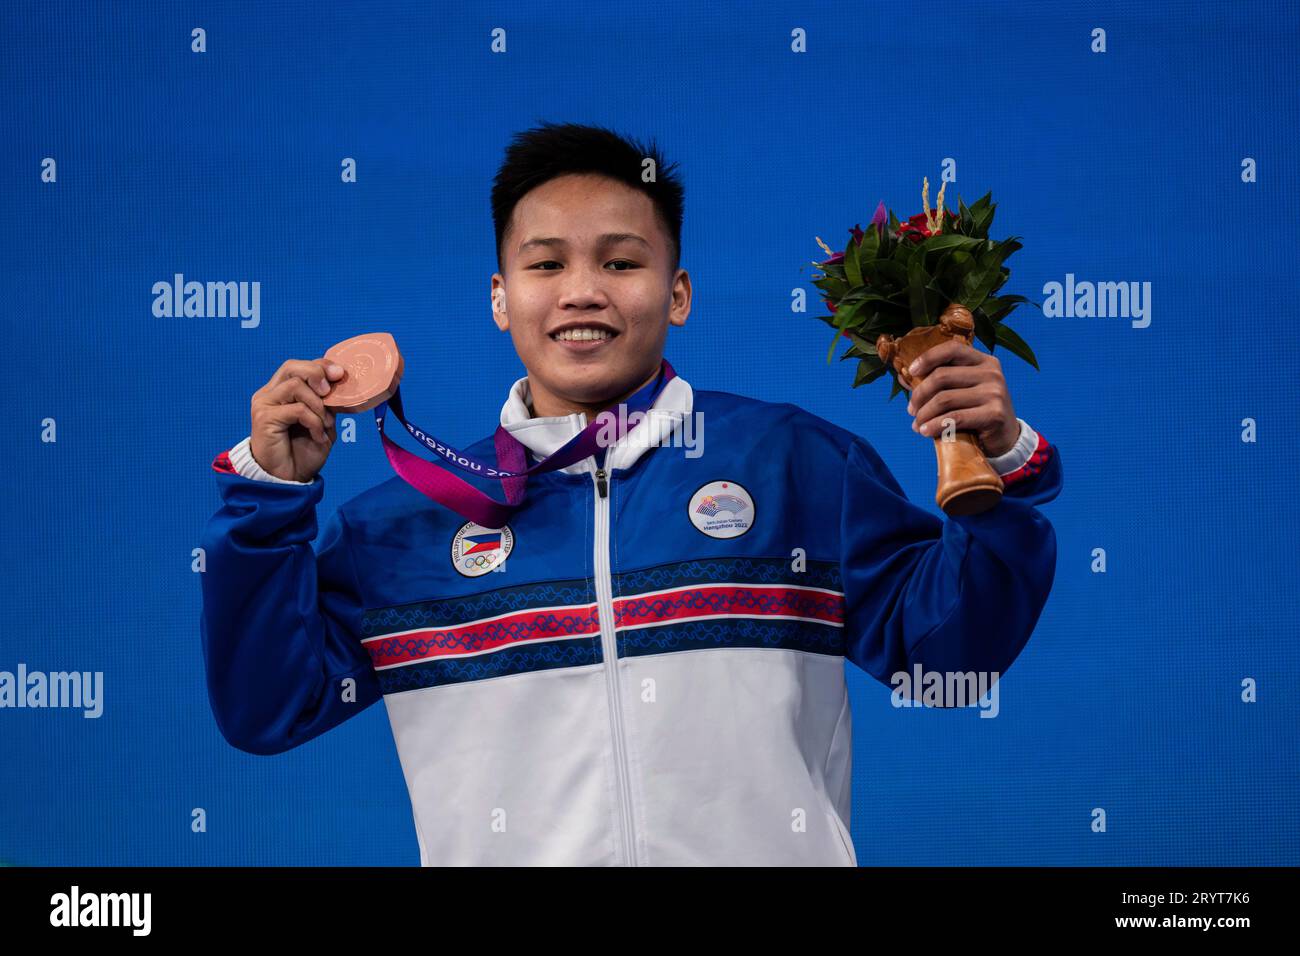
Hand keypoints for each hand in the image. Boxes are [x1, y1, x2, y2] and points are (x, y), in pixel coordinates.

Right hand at [249, 358, 345, 481]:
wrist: (289, 478)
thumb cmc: (303, 451)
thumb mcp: (323, 421)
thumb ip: (328, 402)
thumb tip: (340, 381)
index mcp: (281, 391)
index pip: (299, 366)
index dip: (320, 365)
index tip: (340, 373)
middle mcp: (269, 393)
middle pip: (292, 366)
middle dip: (316, 374)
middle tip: (330, 392)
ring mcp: (264, 404)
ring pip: (296, 386)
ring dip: (318, 406)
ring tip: (325, 425)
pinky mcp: (264, 418)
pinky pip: (297, 409)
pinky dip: (314, 421)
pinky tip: (318, 436)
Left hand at [904, 340, 1018, 457]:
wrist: (1004, 438)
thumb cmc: (976, 412)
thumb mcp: (962, 391)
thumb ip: (939, 382)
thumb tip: (903, 376)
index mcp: (983, 360)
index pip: (952, 348)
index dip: (928, 357)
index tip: (912, 372)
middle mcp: (991, 372)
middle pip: (941, 376)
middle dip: (919, 394)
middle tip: (911, 410)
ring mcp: (995, 392)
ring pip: (944, 399)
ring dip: (924, 414)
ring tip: (917, 424)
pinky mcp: (994, 414)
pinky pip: (954, 418)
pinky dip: (935, 425)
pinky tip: (925, 431)